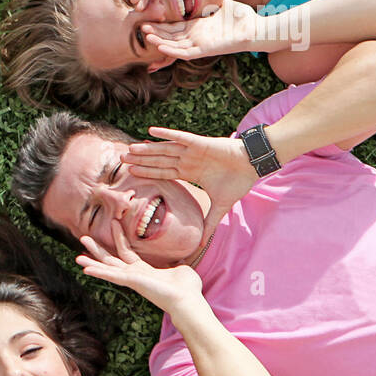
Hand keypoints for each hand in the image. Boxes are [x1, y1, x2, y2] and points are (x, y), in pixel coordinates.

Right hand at [75, 225, 203, 314]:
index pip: (126, 252)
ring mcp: (131, 279)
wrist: (187, 299)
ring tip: (77, 255)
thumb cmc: (186, 288)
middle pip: (111, 260)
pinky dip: (98, 272)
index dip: (119, 238)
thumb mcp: (180, 268)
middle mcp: (134, 275)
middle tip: (83, 237)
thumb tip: (180, 258)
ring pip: (107, 267)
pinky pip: (111, 275)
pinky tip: (85, 268)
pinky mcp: (131, 281)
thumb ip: (175, 263)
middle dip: (97, 249)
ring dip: (92, 260)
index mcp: (144, 271)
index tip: (115, 222)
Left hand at [122, 127, 256, 232]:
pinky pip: (180, 137)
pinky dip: (166, 134)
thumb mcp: (220, 206)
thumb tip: (202, 244)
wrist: (255, 165)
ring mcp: (192, 151)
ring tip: (130, 148)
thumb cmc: (238, 181)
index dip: (147, 173)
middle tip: (121, 160)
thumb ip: (209, 223)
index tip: (131, 174)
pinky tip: (150, 131)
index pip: (163, 173)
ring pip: (164, 150)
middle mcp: (188, 161)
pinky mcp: (200, 143)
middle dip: (141, 161)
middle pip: (159, 161)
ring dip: (147, 149)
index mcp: (190, 173)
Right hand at [146, 0, 259, 61]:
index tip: (148, 16)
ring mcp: (199, 45)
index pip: (173, 27)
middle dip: (155, 32)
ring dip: (160, 41)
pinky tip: (162, 46)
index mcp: (197, 28)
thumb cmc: (239, 17)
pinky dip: (173, 50)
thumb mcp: (219, 5)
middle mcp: (195, 38)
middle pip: (169, 36)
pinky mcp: (205, 50)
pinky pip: (185, 53)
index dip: (160, 23)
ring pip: (174, 45)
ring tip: (146, 35)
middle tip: (140, 25)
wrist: (255, 27)